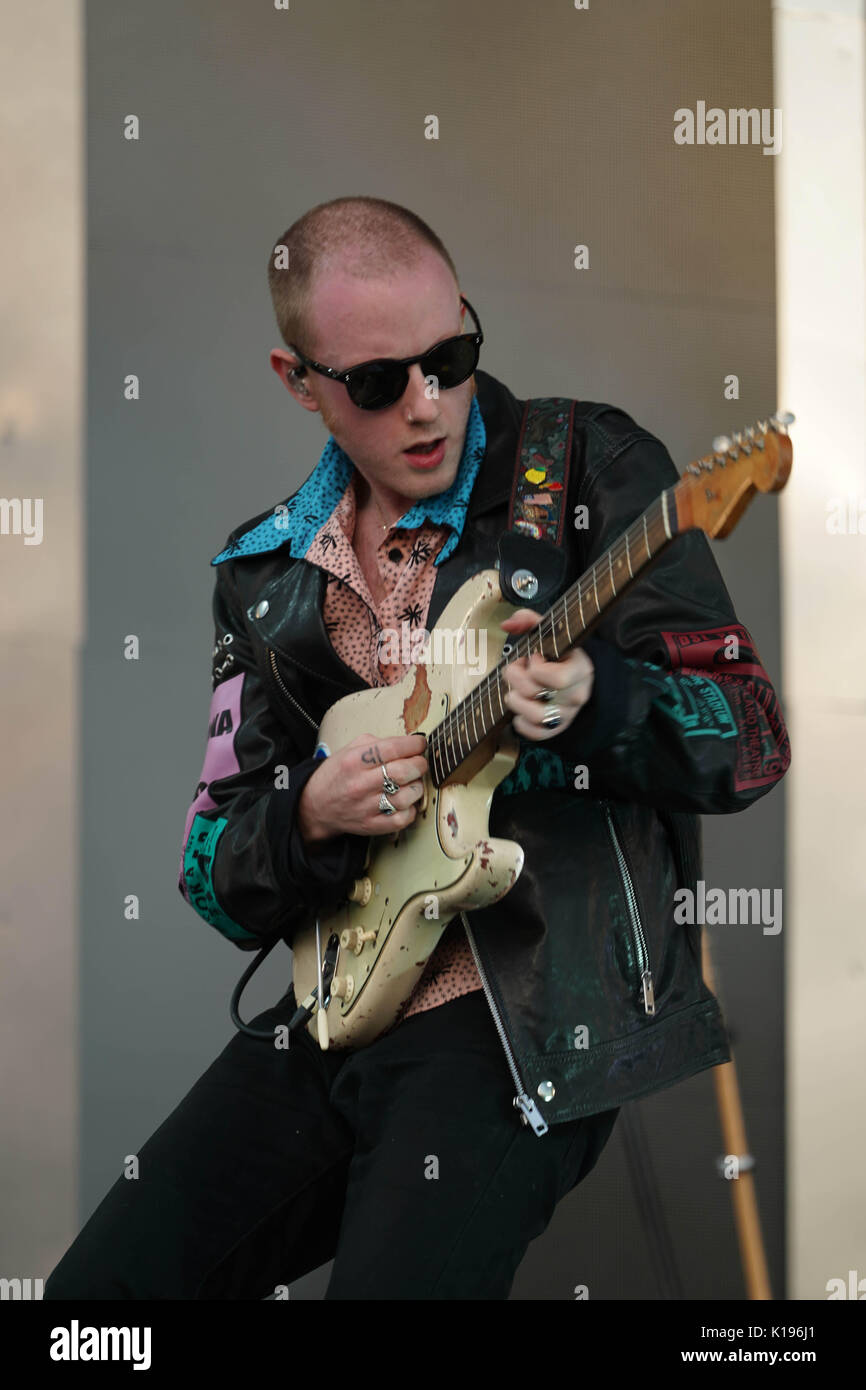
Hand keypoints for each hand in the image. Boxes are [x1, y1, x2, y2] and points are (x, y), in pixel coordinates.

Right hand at [297, 733, 427, 843]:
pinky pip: (404, 818)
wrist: (315, 806)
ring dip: (417, 786)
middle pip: (405, 771)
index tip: (420, 745)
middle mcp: (361, 784)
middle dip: (420, 764)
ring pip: (408, 795)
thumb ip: (378, 743)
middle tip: (419, 763)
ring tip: (411, 782)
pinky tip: (404, 801)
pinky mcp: (373, 825)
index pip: (393, 748)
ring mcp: (367, 807)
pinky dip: (410, 808)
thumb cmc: (336, 776)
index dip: (415, 745)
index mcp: (355, 760)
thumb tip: (408, 743)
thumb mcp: (349, 749)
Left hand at [500, 609, 593, 740]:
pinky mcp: (557, 728)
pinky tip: (520, 711)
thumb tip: (507, 624)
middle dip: (517, 679)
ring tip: (514, 692)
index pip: (556, 678)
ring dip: (516, 702)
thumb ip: (529, 621)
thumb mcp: (551, 633)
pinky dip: (522, 724)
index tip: (534, 658)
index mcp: (581, 669)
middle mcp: (577, 694)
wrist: (577, 676)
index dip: (536, 667)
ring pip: (535, 716)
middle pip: (537, 693)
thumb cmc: (560, 654)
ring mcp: (568, 714)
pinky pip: (536, 733)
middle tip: (518, 671)